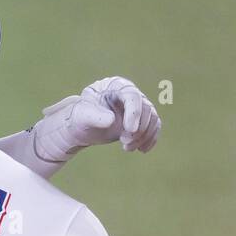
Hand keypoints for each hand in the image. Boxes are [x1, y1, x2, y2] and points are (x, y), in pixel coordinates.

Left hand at [33, 77, 161, 161]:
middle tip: (124, 143)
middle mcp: (130, 93)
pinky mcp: (142, 119)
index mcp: (116, 85)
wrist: (84, 125)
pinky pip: (154, 127)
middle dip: (138, 128)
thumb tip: (112, 120)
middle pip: (146, 108)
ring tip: (127, 148)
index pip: (132, 95)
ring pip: (152, 118)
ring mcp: (138, 106)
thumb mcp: (83, 115)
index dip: (134, 113)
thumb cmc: (81, 116)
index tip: (130, 130)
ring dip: (144, 136)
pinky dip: (150, 139)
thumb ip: (95, 116)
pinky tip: (142, 150)